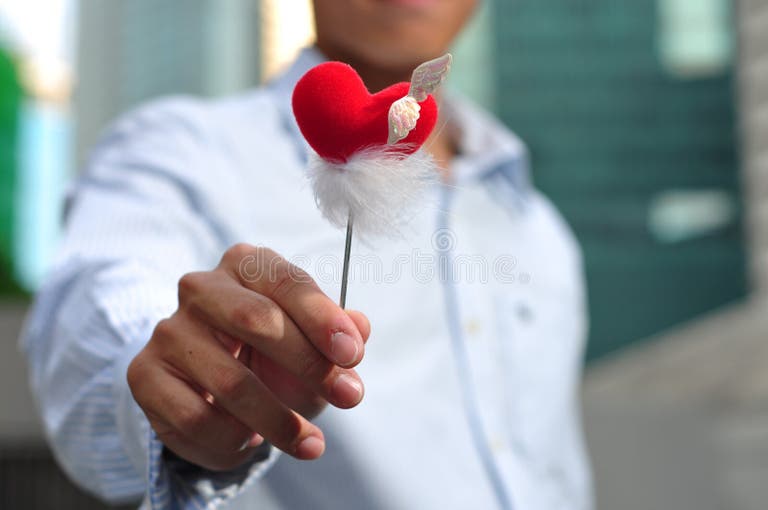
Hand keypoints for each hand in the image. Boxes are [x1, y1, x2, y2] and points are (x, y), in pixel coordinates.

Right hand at [127, 244, 369, 470]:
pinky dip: (234, 439)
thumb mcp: (311, 341)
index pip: (288, 282)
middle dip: (310, 365)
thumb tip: (360, 328)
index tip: (353, 356)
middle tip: (348, 398)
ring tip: (310, 443)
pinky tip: (250, 442)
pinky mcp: (144, 374)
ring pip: (231, 381)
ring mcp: (169, 329)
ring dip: (280, 420)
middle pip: (259, 320)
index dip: (324, 319)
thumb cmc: (270, 354)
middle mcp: (202, 287)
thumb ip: (339, 333)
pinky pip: (197, 418)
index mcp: (247, 265)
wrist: (208, 385)